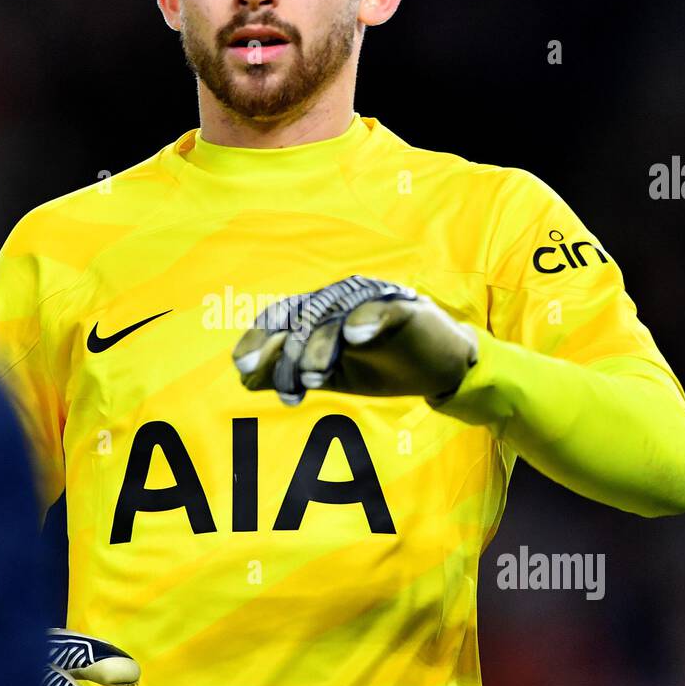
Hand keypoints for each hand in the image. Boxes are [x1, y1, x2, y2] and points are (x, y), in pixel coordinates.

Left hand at [232, 275, 477, 405]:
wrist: (440, 367)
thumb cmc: (382, 367)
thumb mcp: (333, 376)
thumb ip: (292, 375)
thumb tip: (245, 381)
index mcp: (319, 313)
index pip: (280, 319)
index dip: (259, 340)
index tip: (243, 369)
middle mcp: (338, 300)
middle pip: (302, 318)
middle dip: (288, 352)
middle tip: (287, 386)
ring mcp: (369, 300)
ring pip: (335, 316)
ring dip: (321, 346)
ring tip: (315, 376)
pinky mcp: (403, 305)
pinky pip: (379, 307)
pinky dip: (366, 319)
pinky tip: (357, 337)